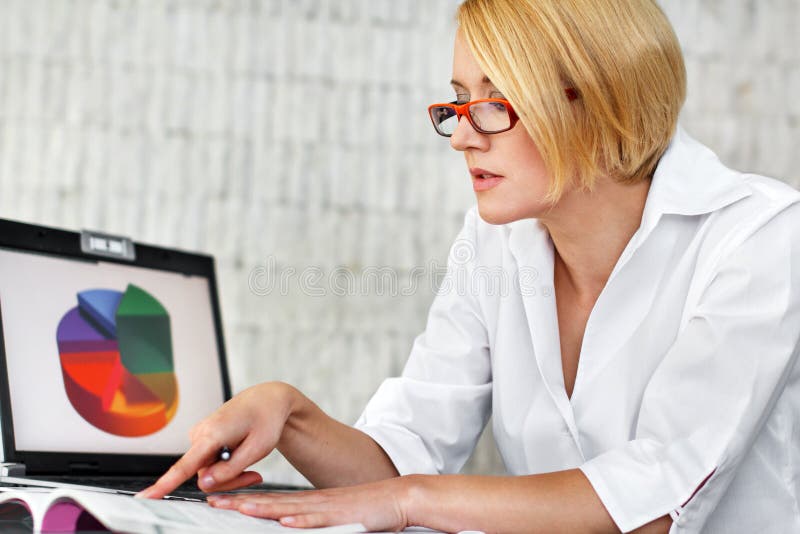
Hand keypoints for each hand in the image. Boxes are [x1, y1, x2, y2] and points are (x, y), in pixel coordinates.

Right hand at [137, 381, 295, 498]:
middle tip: (253, 476)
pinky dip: (226, 465)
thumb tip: (204, 483)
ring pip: (208, 472)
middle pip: (205, 476)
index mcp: (212, 434)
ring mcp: (200, 435)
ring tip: (251, 463)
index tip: (147, 496)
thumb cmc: (266, 419)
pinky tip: (241, 454)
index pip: (185, 466)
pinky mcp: (203, 438)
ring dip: (230, 473)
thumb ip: (230, 469)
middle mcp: (200, 433)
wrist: (267, 399)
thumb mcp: (257, 449)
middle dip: (229, 481)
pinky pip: (209, 463)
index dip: (165, 484)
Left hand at [206, 477, 410, 531]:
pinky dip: (302, 520)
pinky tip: (286, 521)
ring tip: (240, 507)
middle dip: (242, 503)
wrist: (398, 497)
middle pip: (273, 503)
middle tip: (215, 500)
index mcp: (311, 503)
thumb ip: (313, 521)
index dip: (246, 501)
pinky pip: (320, 519)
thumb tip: (288, 526)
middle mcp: (314, 503)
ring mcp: (328, 508)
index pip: (272, 502)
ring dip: (264, 509)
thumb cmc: (369, 510)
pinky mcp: (343, 516)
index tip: (222, 500)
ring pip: (290, 509)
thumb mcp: (335, 517)